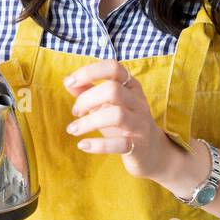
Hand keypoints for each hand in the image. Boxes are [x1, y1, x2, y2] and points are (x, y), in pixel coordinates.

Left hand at [62, 59, 182, 180]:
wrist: (151, 152)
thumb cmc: (124, 124)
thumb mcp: (106, 105)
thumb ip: (88, 91)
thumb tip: (68, 81)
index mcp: (130, 86)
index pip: (113, 67)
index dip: (89, 71)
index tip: (70, 82)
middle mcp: (138, 102)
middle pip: (112, 90)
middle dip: (86, 99)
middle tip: (76, 112)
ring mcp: (140, 124)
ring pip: (117, 115)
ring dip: (88, 122)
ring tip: (73, 129)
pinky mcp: (139, 146)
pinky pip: (119, 144)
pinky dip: (98, 145)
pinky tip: (83, 145)